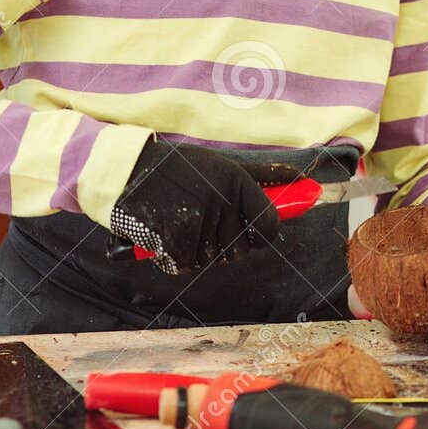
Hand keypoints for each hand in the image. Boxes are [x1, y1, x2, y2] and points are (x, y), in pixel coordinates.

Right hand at [105, 137, 287, 273]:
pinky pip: (184, 264)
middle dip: (223, 245)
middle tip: (203, 224)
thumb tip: (299, 177)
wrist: (128, 169)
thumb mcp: (223, 164)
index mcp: (237, 182)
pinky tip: (164, 233)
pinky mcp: (174, 240)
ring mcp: (198, 222)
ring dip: (196, 250)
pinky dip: (174, 256)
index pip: (269, 225)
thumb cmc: (180, 168)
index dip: (264, 237)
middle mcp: (221, 201)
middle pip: (238, 251)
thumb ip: (263, 175)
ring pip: (210, 260)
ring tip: (180, 223)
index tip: (254, 237)